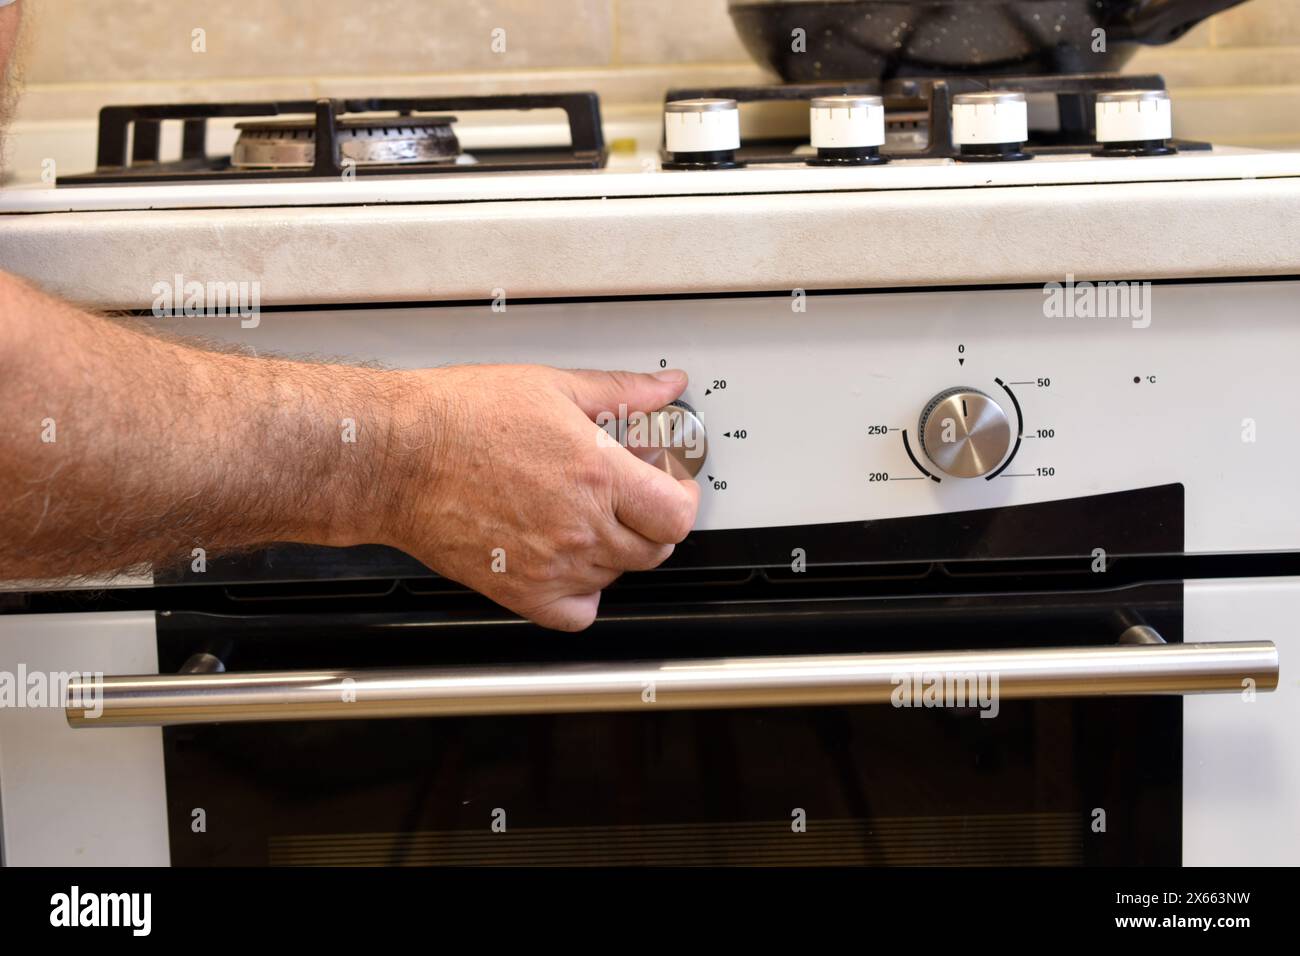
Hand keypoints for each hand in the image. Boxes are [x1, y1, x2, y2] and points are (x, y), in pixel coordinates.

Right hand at [384, 365, 699, 630]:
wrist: (396, 456)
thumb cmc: (459, 417)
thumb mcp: (552, 387)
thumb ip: (621, 392)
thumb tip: (665, 387)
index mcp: (597, 475)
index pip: (677, 515)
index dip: (683, 499)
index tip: (672, 486)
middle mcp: (580, 527)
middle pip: (654, 549)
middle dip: (652, 522)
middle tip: (632, 497)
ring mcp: (551, 565)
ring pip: (617, 576)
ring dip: (615, 551)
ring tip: (587, 517)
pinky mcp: (519, 591)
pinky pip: (577, 613)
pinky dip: (583, 595)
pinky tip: (569, 562)